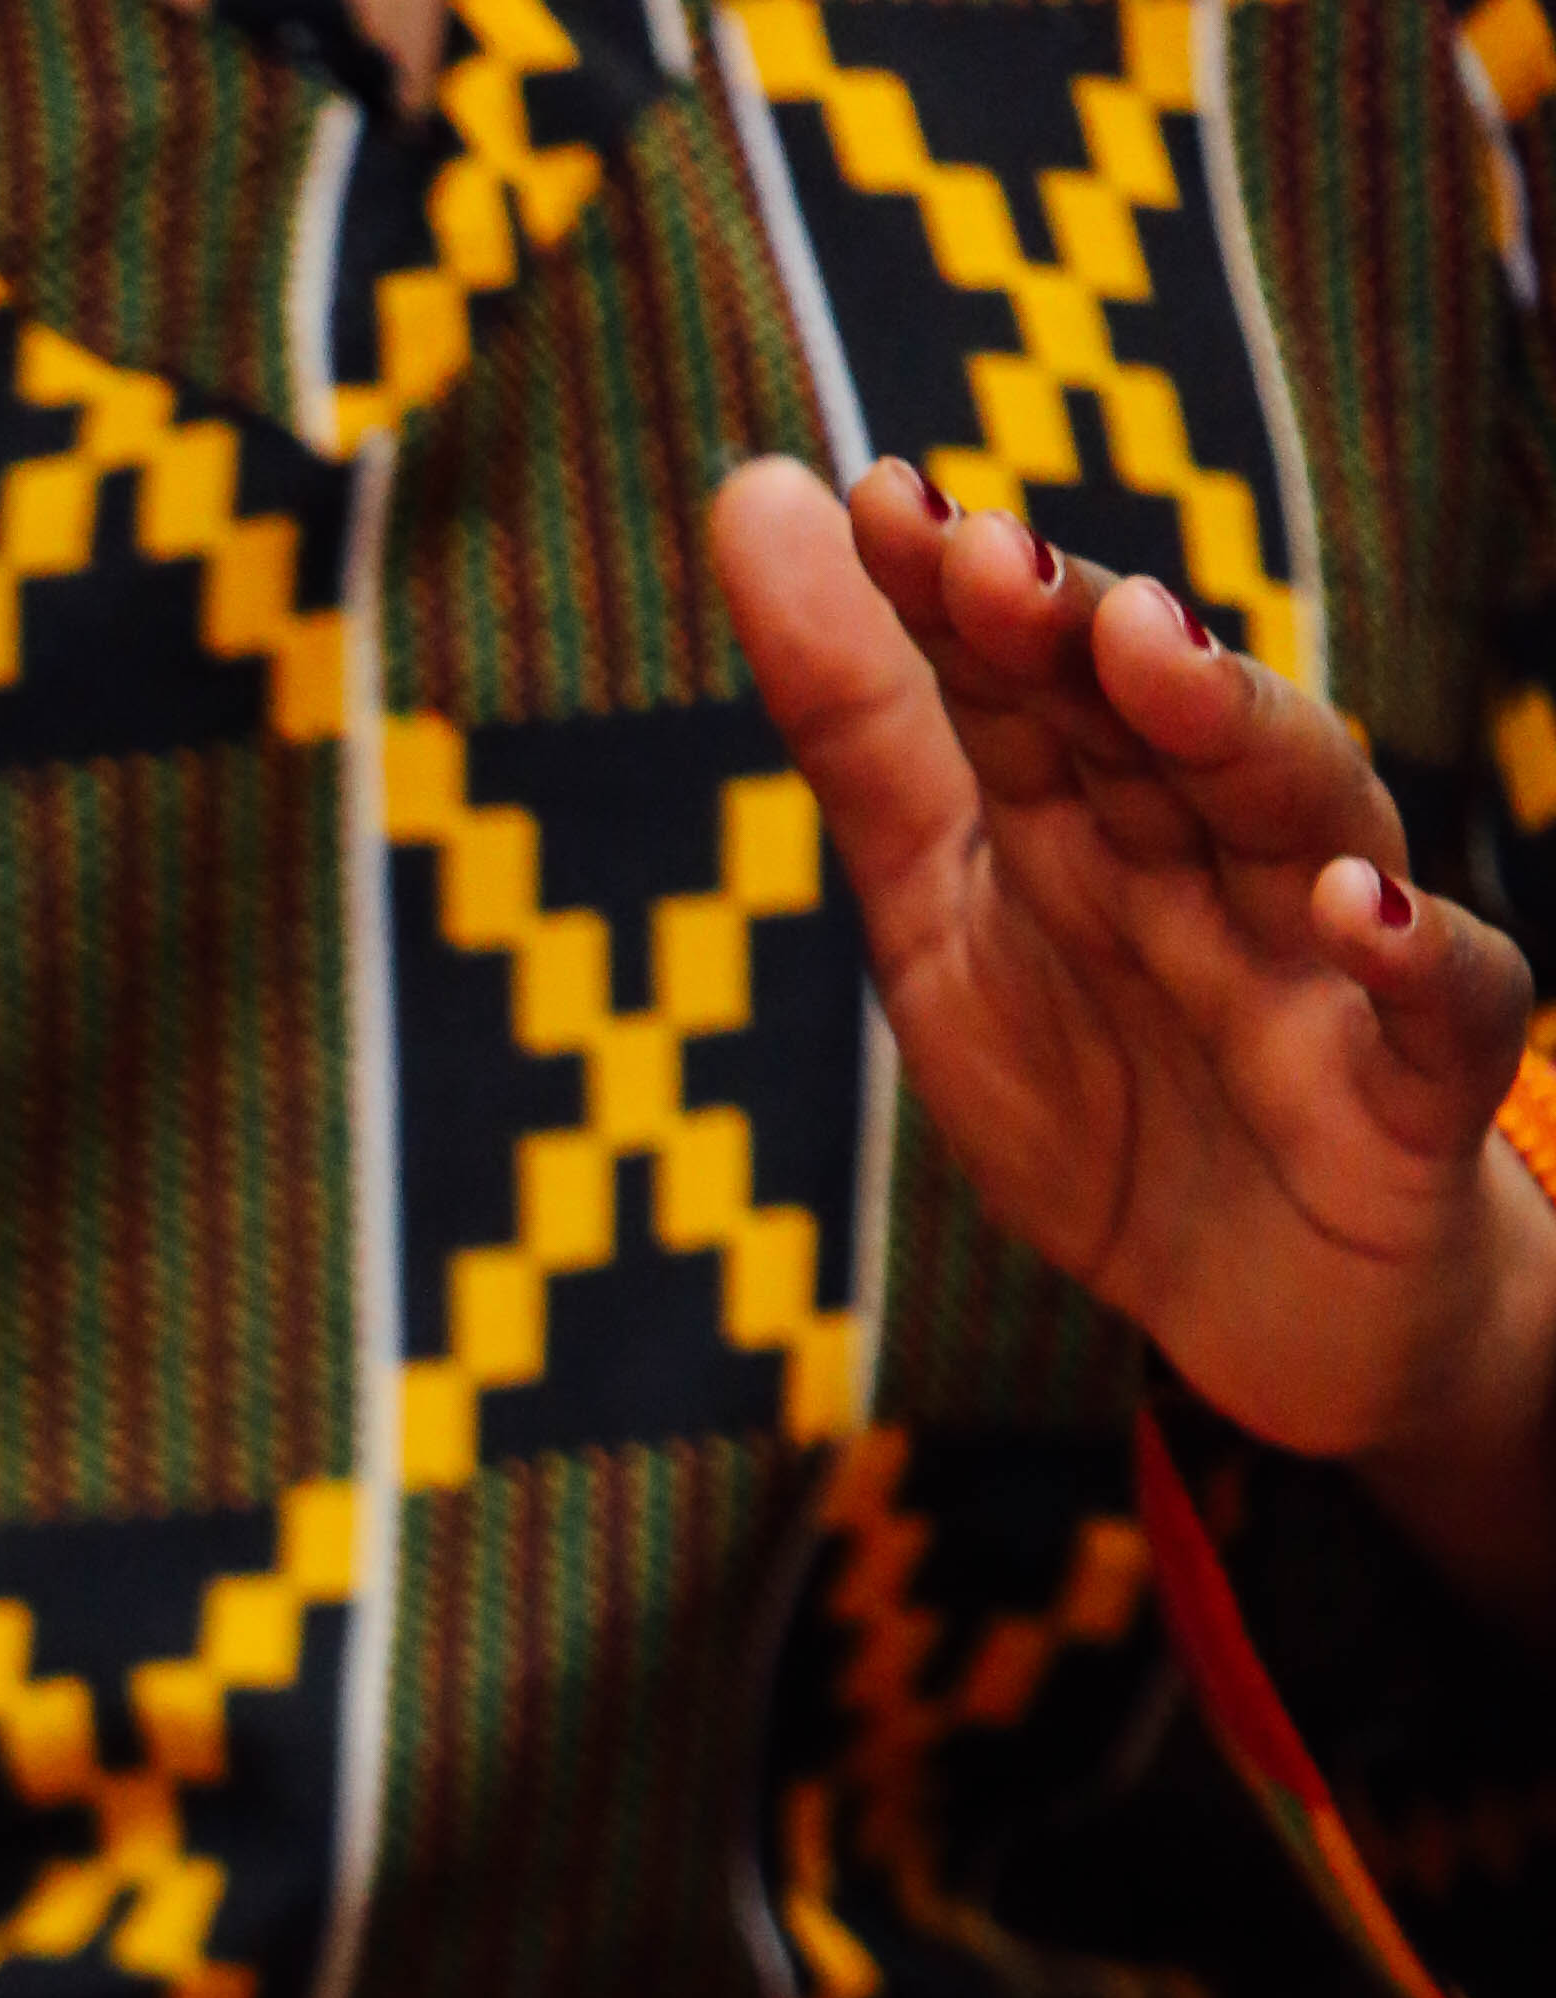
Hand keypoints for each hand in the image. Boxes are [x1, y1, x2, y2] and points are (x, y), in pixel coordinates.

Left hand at [714, 455, 1555, 1628]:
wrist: (1268, 1308)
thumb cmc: (1106, 1097)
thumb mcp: (944, 931)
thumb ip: (866, 738)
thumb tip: (754, 486)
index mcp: (1100, 814)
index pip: (1025, 684)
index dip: (957, 601)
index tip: (876, 509)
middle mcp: (1222, 852)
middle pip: (1156, 726)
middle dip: (1076, 640)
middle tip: (993, 558)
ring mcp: (1330, 958)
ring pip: (1301, 816)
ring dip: (1233, 730)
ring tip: (1155, 652)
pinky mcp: (1422, 1083)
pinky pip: (1446, 1005)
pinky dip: (1414, 955)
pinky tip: (1359, 911)